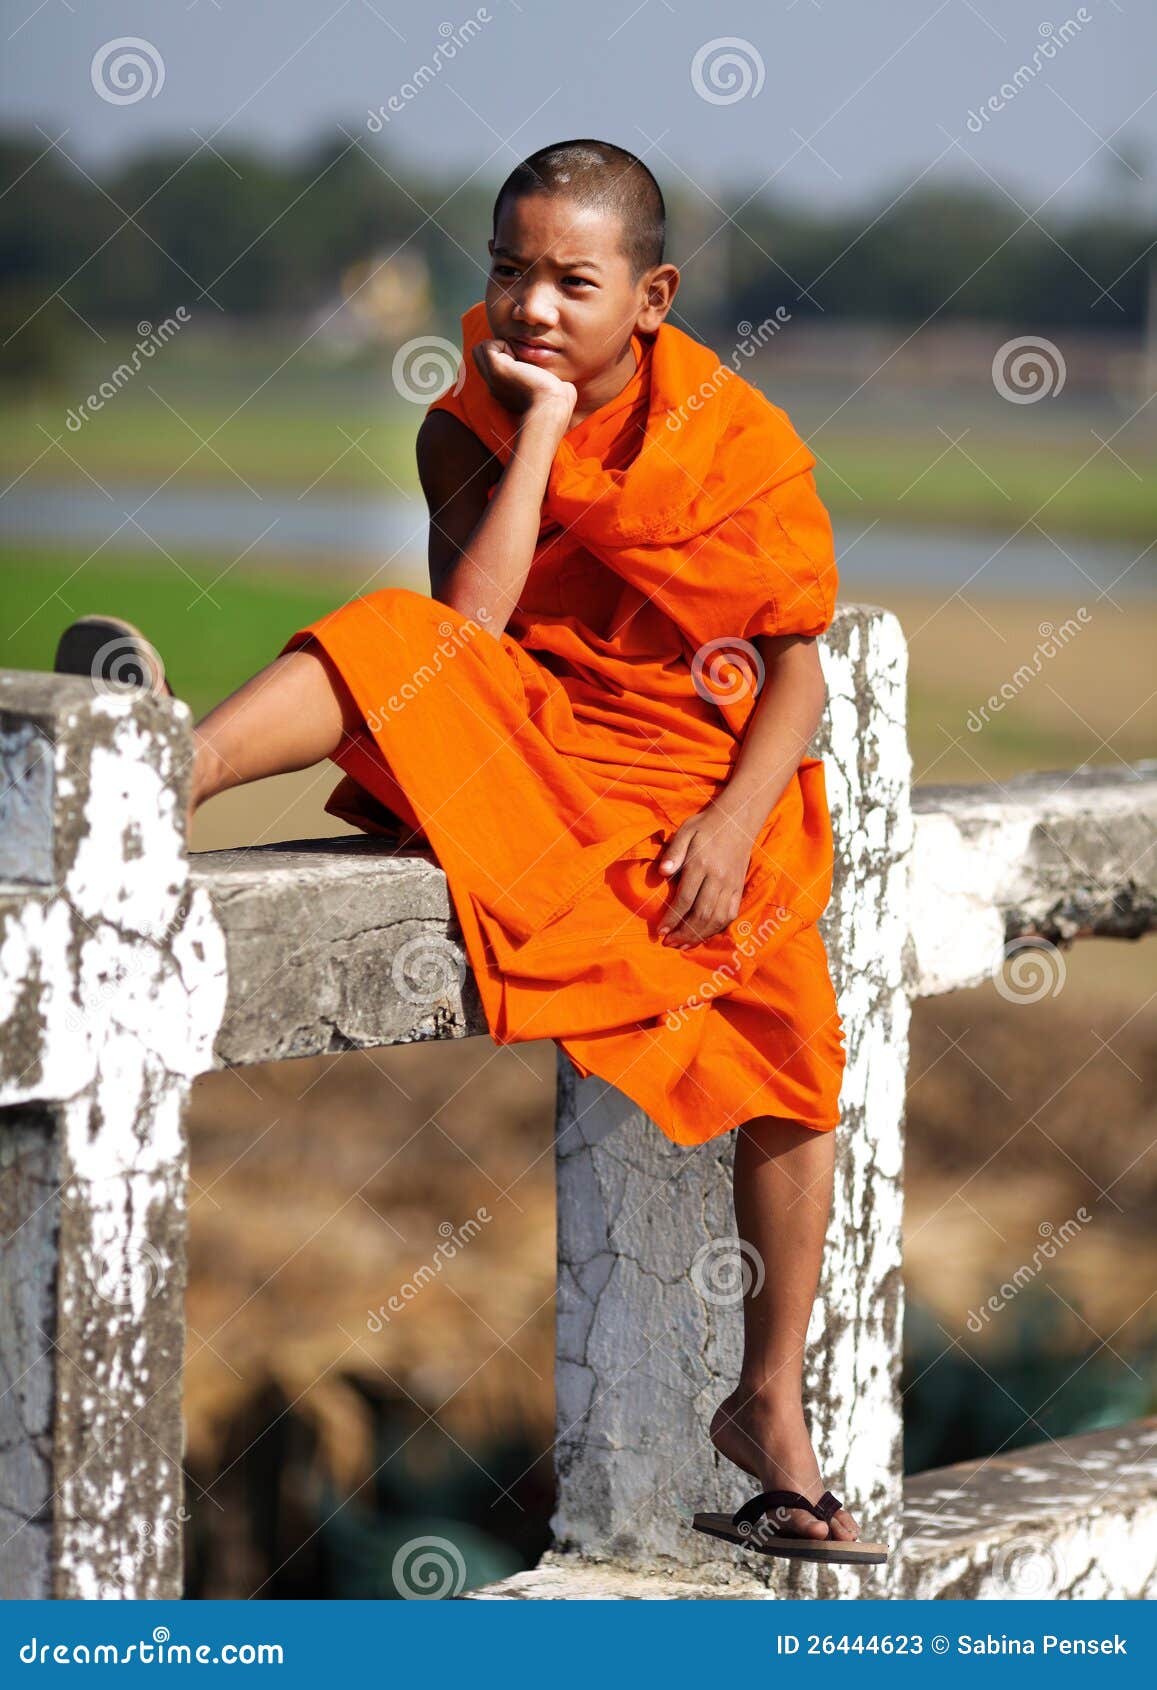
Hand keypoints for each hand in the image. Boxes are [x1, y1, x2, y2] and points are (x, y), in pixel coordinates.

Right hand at [473, 337, 576, 422]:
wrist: (552, 408)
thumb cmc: (558, 403)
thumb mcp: (552, 390)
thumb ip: (549, 382)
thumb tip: (561, 382)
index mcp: (505, 391)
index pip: (495, 365)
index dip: (507, 355)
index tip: (526, 365)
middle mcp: (495, 385)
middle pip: (482, 356)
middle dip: (498, 347)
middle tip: (519, 356)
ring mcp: (493, 378)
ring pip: (480, 349)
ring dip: (498, 344)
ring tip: (517, 355)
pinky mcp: (497, 369)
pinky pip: (486, 345)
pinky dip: (502, 343)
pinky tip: (517, 356)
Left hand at [656, 802, 757, 946]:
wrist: (737, 820)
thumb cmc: (705, 826)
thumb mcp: (685, 831)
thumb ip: (674, 852)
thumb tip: (662, 872)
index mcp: (701, 864)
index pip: (685, 899)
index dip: (672, 919)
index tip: (660, 932)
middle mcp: (718, 878)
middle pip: (701, 914)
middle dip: (684, 933)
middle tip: (668, 944)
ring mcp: (731, 885)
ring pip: (716, 919)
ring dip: (699, 936)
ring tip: (682, 945)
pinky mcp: (739, 888)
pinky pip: (729, 915)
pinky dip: (716, 929)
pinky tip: (702, 936)